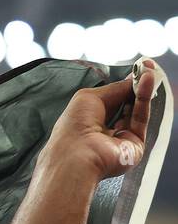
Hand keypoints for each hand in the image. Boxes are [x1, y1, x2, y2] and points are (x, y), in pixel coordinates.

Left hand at [46, 59, 157, 180]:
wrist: (76, 156)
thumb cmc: (73, 128)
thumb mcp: (90, 98)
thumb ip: (115, 88)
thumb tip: (134, 78)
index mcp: (87, 122)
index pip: (110, 100)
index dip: (123, 85)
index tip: (138, 68)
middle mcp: (103, 132)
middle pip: (125, 104)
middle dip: (135, 86)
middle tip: (146, 67)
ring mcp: (119, 139)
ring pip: (135, 110)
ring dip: (142, 90)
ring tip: (148, 71)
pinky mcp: (133, 145)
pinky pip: (140, 118)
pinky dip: (144, 99)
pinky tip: (147, 81)